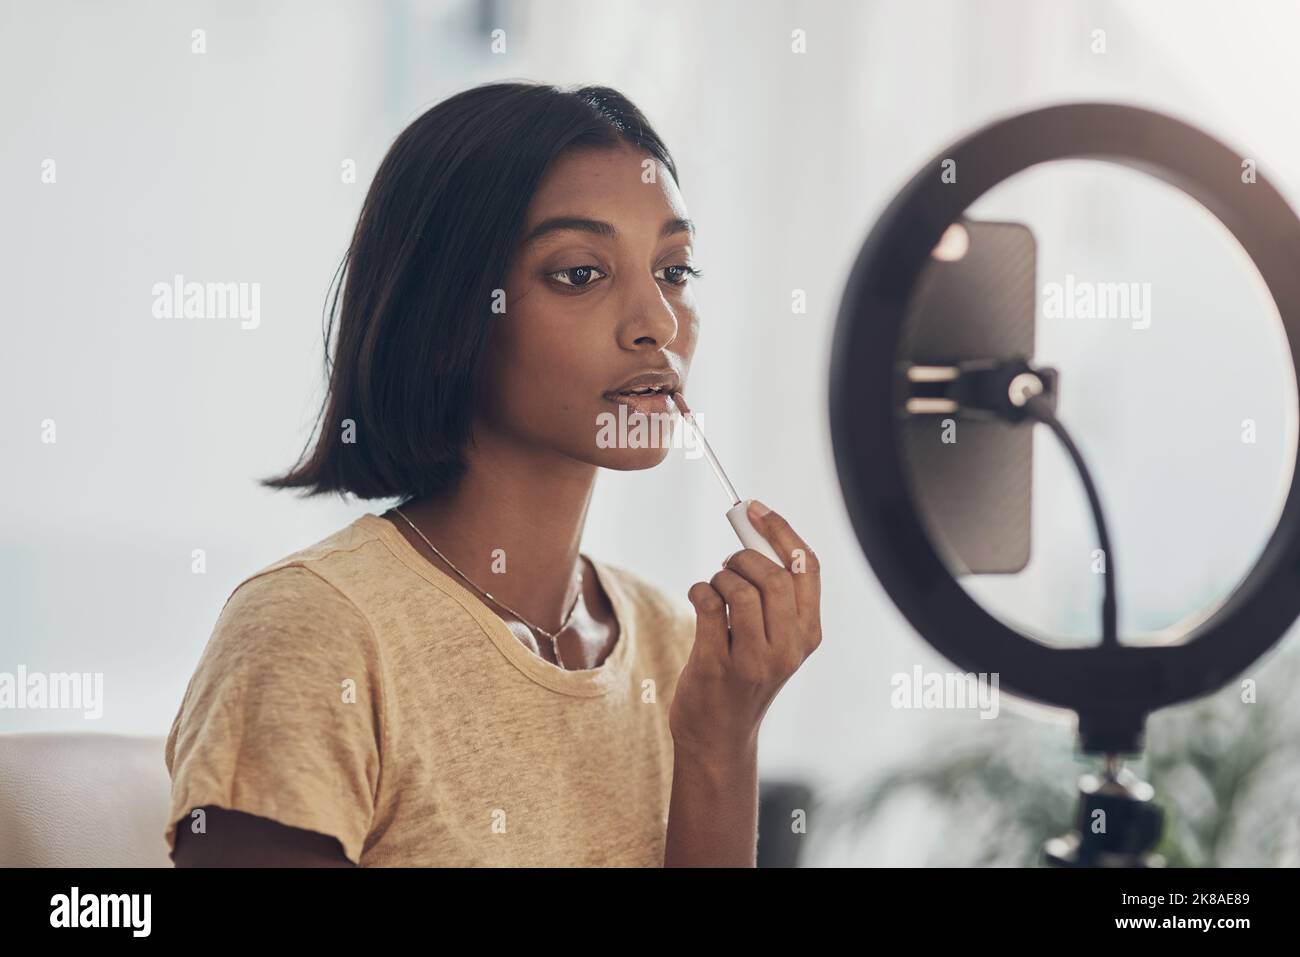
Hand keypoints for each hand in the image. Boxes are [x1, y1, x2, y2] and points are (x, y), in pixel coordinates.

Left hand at [670, 500, 821, 763]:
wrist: (719, 736)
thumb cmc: (744, 676)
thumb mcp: (775, 640)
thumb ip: (774, 597)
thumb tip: (752, 532)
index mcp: (809, 634)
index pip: (807, 567)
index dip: (780, 530)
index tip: (754, 508)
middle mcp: (789, 648)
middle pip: (774, 575)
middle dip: (743, 556)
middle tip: (727, 563)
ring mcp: (755, 660)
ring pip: (740, 590)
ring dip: (719, 577)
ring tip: (714, 587)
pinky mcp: (719, 666)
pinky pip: (707, 605)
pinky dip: (698, 590)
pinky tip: (698, 598)